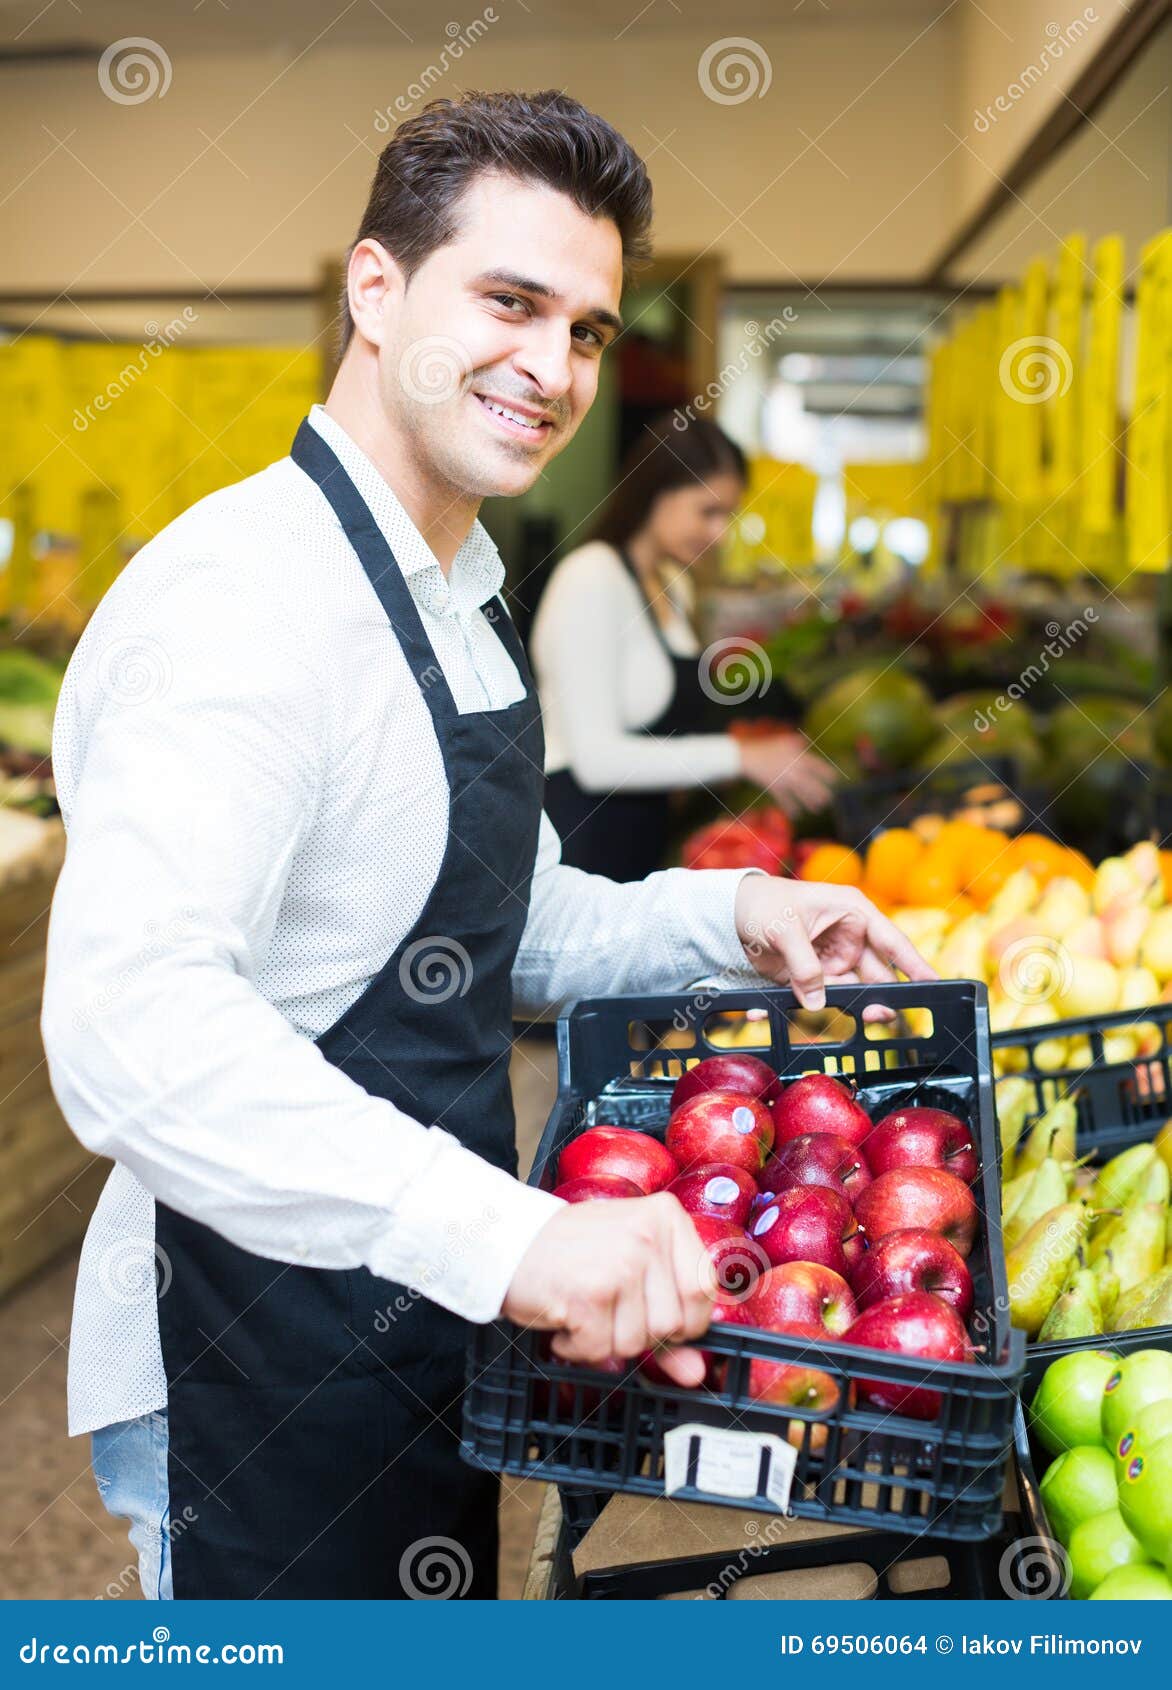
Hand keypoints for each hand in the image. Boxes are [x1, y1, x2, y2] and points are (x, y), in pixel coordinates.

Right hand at [502, 1193, 713, 1386]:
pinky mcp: (590, 1293)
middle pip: (673, 1324)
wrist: (505, 1240)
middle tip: (609, 1307)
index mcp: (666, 1217)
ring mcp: (620, 1263)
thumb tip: (696, 1372)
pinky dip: (579, 1347)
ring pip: (638, 1342)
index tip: (652, 1311)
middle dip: (640, 1333)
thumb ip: (669, 1318)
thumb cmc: (572, 1253)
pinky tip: (565, 1318)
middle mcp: (648, 1234)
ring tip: (584, 1307)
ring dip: (606, 1340)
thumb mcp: (630, 1269)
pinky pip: (601, 1351)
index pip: (704, 1290)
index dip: (684, 1319)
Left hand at [734, 874, 936, 1011]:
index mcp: (853, 912)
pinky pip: (816, 997)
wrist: (730, 910)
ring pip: (847, 991)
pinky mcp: (810, 976)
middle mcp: (848, 937)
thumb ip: (804, 965)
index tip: (935, 985)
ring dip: (837, 1006)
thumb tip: (817, 1001)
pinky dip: (799, 1007)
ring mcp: (831, 958)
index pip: (892, 941)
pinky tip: (765, 1013)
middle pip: (874, 975)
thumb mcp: (784, 928)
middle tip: (878, 1017)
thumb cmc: (763, 902)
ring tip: (822, 1010)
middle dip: (875, 997)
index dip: (915, 964)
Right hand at [737, 732, 836, 815]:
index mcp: (798, 758)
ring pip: (800, 794)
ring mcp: (784, 781)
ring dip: (810, 802)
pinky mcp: (775, 788)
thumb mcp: (784, 740)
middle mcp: (794, 771)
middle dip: (821, 793)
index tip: (835, 779)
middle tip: (828, 799)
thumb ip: (798, 741)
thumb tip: (809, 740)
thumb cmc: (767, 747)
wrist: (748, 757)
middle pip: (811, 784)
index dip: (827, 773)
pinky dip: (790, 808)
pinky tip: (796, 815)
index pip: (817, 766)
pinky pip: (784, 800)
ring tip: (817, 809)